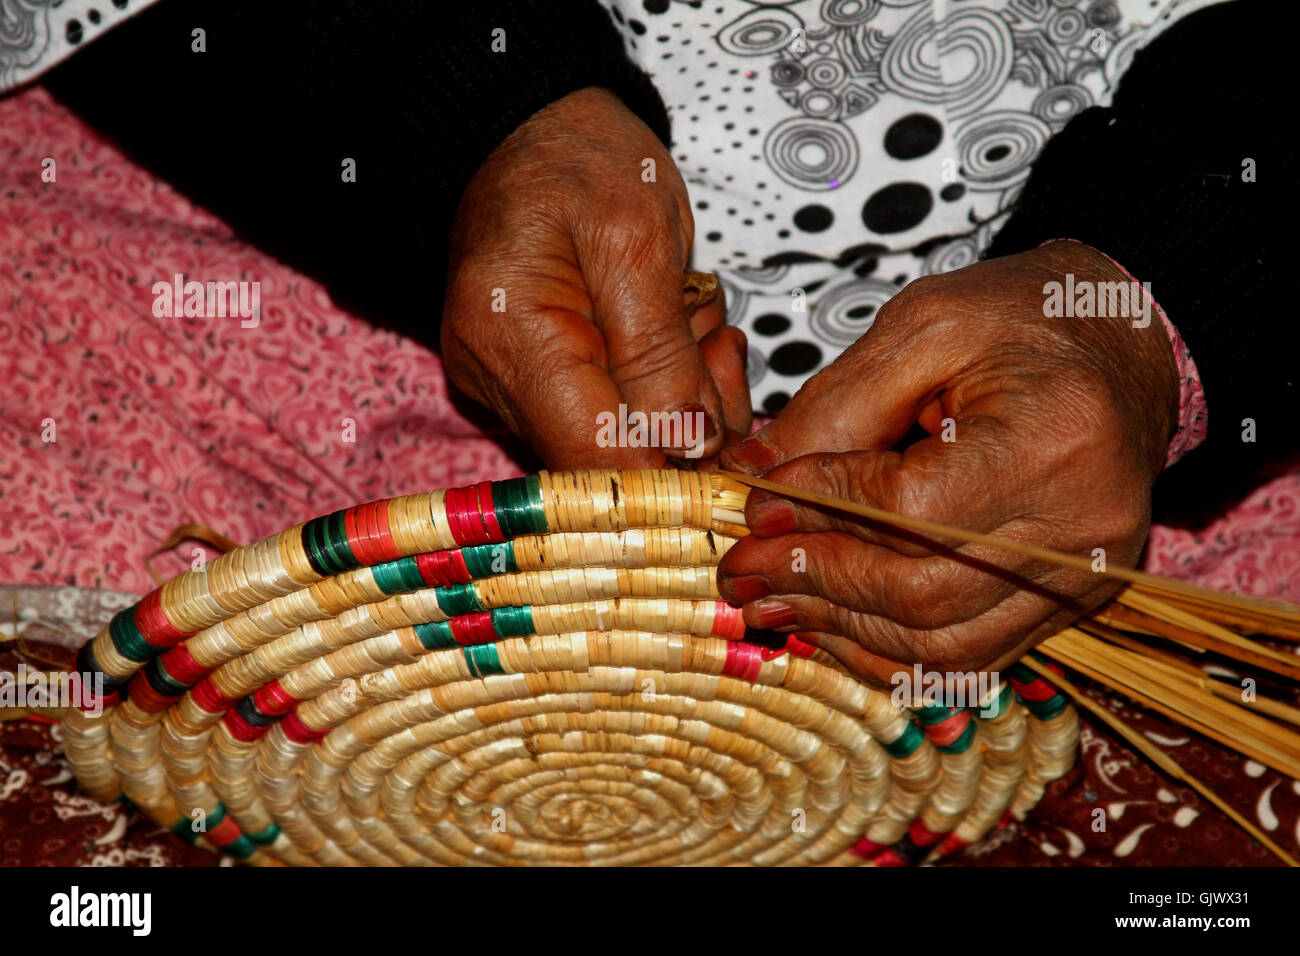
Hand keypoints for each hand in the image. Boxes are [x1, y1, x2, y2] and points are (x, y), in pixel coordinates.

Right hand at [442, 87, 750, 466]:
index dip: (670, 478)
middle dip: (686, 422)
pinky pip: (612, 414)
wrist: (532, 129)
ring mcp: (512, 386)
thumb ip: (661, 353)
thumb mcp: (637, 238)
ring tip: (693, 316)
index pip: (593, 463)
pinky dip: (660, 384)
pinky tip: (673, 329)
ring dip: (680, 396)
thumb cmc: (578, 160)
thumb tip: (688, 447)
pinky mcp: (536, 382)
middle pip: (609, 462)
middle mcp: (497, 380)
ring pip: (619, 442)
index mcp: (512, 340)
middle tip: (715, 342)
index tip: (731, 451)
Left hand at [715, 241, 1178, 683]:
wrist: (1120, 340)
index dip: (821, 509)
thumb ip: (836, 406)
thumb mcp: (924, 327)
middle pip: (922, 593)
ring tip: (770, 601)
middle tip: (739, 568)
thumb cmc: (1026, 320)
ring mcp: (1082, 577)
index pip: (910, 507)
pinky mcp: (1070, 602)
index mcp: (1053, 438)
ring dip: (843, 629)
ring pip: (942, 645)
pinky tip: (832, 625)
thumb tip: (755, 479)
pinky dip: (891, 651)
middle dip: (815, 580)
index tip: (756, 504)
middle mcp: (1080, 526)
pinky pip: (970, 657)